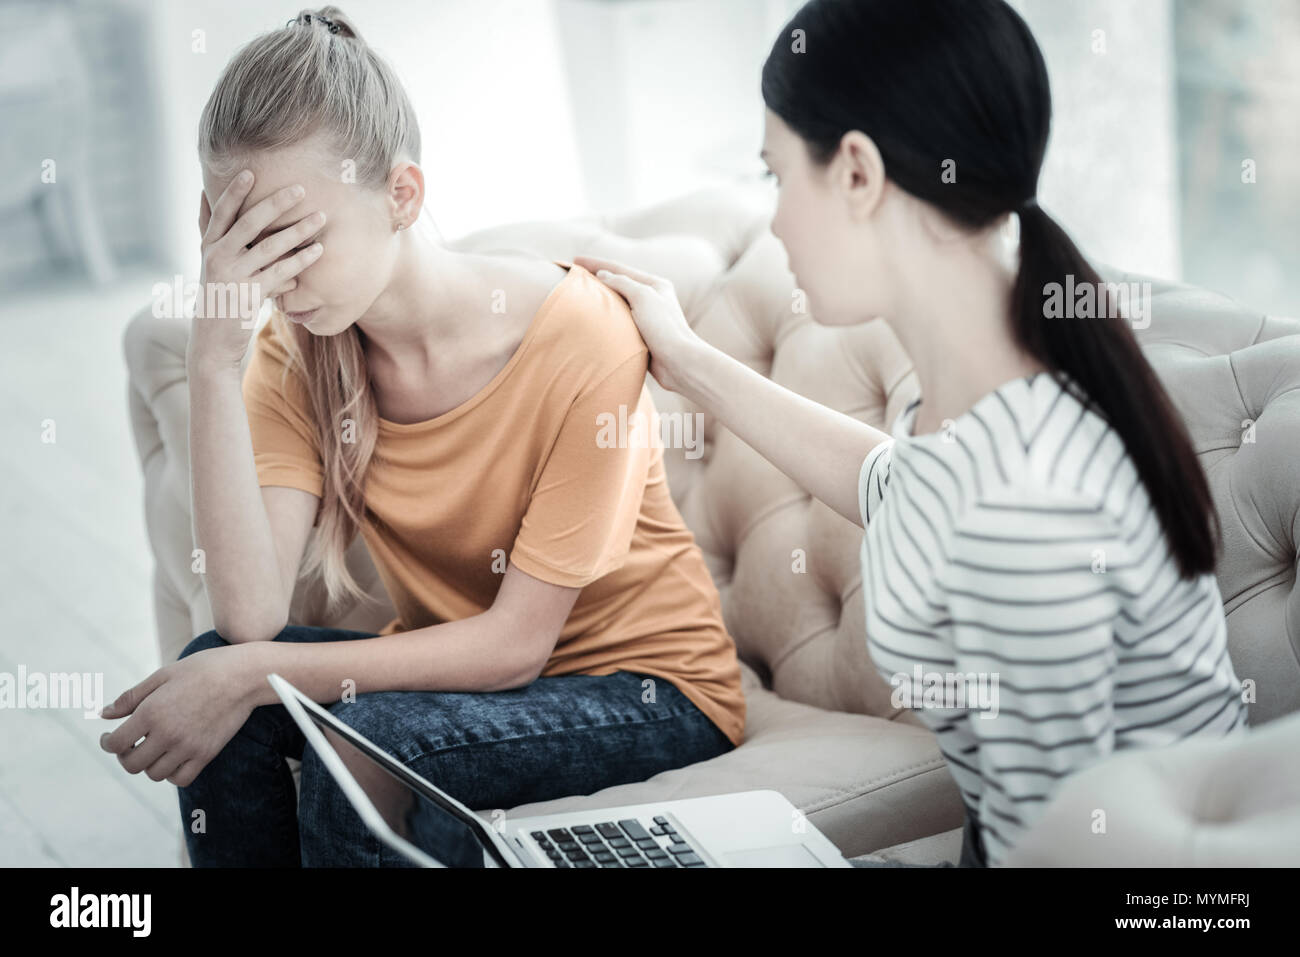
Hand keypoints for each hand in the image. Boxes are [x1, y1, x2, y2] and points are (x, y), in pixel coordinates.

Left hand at [98, 645, 260, 786]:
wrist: (244, 675)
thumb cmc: (203, 669)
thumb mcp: (163, 675)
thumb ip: (131, 697)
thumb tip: (104, 715)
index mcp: (152, 712)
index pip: (116, 743)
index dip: (106, 743)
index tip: (108, 737)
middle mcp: (168, 734)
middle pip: (132, 764)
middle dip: (125, 756)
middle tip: (129, 744)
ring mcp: (188, 746)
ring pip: (155, 774)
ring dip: (148, 764)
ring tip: (153, 748)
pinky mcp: (206, 754)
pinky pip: (180, 778)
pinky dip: (171, 773)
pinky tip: (172, 756)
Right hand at [187, 171, 325, 370]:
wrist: (211, 343)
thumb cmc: (217, 300)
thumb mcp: (211, 267)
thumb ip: (215, 237)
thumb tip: (208, 200)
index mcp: (208, 247)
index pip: (221, 212)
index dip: (235, 191)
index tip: (250, 171)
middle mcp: (217, 257)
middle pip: (249, 222)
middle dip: (276, 203)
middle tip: (301, 188)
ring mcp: (232, 275)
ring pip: (269, 245)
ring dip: (298, 229)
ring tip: (320, 217)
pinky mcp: (249, 294)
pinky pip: (281, 272)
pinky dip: (301, 260)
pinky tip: (319, 251)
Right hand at [575, 255, 703, 394]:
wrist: (679, 362)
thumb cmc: (663, 327)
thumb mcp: (643, 297)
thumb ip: (622, 283)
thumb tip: (603, 275)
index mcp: (655, 285)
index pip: (619, 269)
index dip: (596, 263)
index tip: (575, 259)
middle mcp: (652, 298)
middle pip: (619, 284)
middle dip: (597, 278)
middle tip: (575, 275)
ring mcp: (647, 317)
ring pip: (619, 303)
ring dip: (601, 297)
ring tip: (580, 294)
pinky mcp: (643, 335)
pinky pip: (620, 321)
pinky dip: (606, 317)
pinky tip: (595, 318)